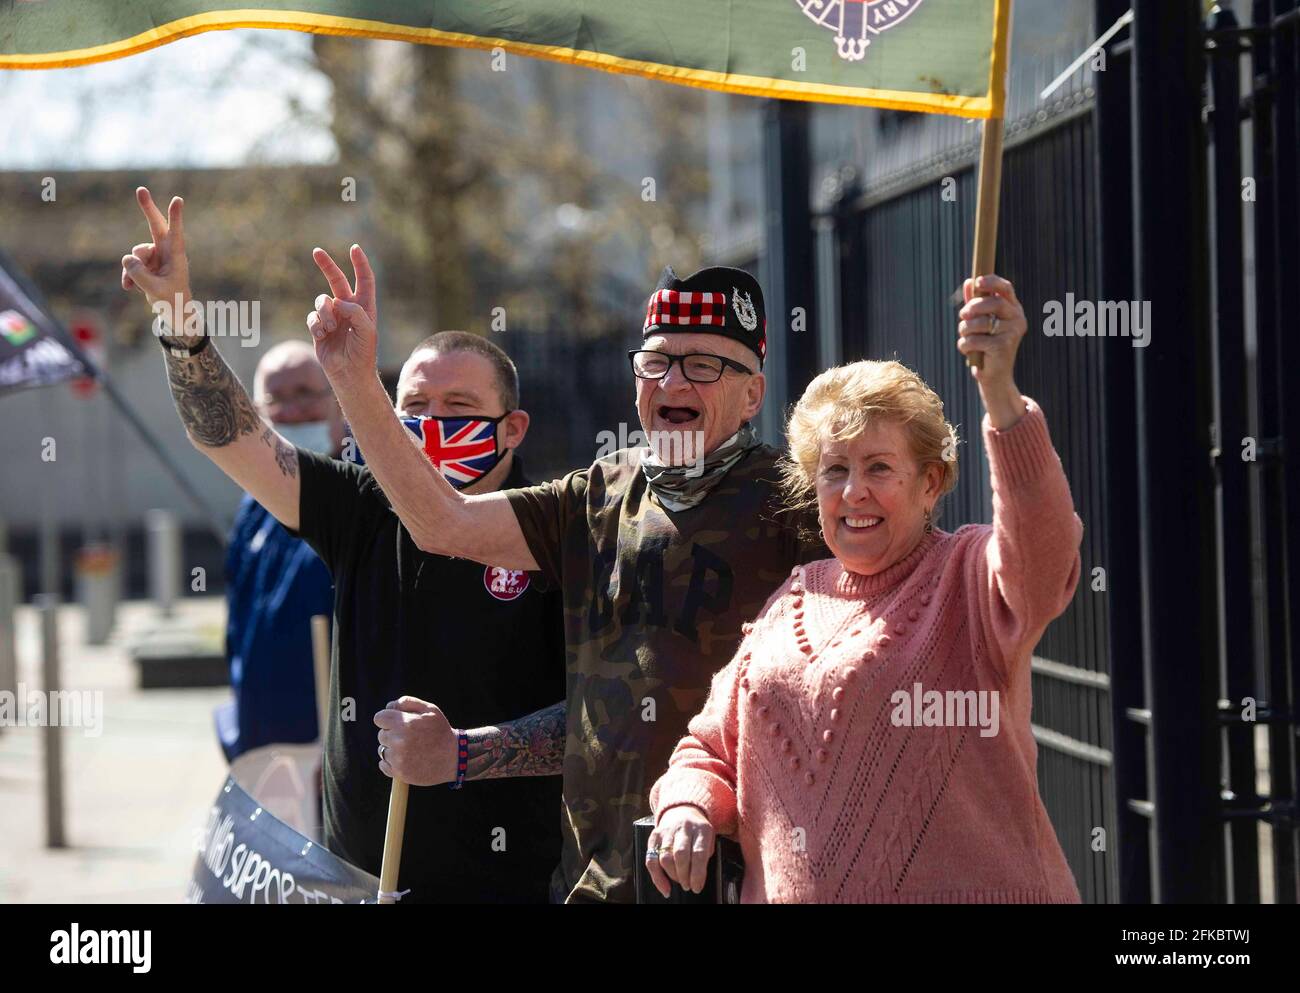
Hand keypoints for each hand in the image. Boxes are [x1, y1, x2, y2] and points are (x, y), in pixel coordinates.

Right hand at [121, 187, 192, 332]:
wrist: (172, 309)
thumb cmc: (172, 299)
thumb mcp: (155, 290)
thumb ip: (140, 275)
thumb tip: (127, 258)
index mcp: (176, 256)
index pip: (176, 233)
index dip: (175, 217)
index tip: (178, 200)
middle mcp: (165, 251)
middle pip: (155, 225)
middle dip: (147, 208)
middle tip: (141, 189)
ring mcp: (154, 255)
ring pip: (135, 254)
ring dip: (133, 270)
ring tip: (139, 285)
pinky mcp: (144, 262)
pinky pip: (130, 264)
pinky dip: (128, 276)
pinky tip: (130, 288)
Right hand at [309, 245, 377, 390]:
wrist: (349, 373)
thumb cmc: (363, 353)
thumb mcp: (366, 330)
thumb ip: (355, 311)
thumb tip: (336, 300)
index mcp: (364, 307)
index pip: (364, 280)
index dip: (360, 264)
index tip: (354, 248)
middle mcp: (348, 309)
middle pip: (337, 281)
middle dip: (327, 266)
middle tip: (316, 251)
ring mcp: (333, 317)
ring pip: (322, 301)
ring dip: (325, 313)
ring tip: (331, 329)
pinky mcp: (319, 328)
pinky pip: (313, 317)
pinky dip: (317, 325)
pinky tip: (323, 336)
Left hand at [373, 696, 456, 785]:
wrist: (454, 758)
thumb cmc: (441, 731)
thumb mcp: (430, 710)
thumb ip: (407, 702)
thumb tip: (388, 707)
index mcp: (404, 723)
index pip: (379, 718)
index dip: (388, 719)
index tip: (398, 723)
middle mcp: (399, 741)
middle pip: (381, 735)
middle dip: (392, 734)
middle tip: (409, 737)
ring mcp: (398, 758)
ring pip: (382, 750)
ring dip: (392, 749)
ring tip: (409, 749)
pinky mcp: (399, 773)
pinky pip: (383, 765)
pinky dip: (391, 762)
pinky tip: (405, 759)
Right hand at [646, 804, 716, 896]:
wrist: (682, 811)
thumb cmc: (698, 831)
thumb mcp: (709, 839)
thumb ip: (704, 856)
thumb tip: (697, 880)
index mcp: (701, 829)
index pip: (698, 853)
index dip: (697, 874)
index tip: (697, 887)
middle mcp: (682, 828)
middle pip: (680, 855)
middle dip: (684, 876)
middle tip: (688, 886)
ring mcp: (666, 831)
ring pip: (665, 858)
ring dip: (672, 876)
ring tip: (680, 882)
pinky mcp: (654, 837)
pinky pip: (651, 859)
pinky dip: (657, 877)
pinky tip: (665, 887)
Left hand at [958, 273, 1027, 428]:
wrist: (995, 377)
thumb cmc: (986, 347)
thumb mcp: (980, 323)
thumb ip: (975, 302)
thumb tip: (969, 281)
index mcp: (1013, 309)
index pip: (1006, 288)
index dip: (991, 282)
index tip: (977, 282)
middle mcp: (1017, 319)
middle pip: (991, 303)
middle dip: (971, 309)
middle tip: (963, 316)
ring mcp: (1012, 333)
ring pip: (979, 322)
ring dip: (964, 330)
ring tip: (966, 338)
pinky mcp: (1003, 347)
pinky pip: (975, 339)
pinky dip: (965, 345)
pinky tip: (969, 352)